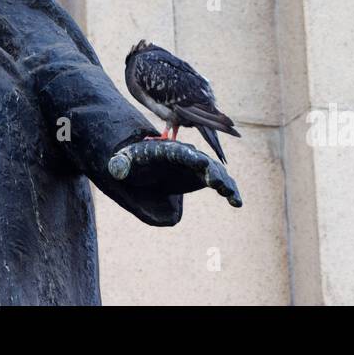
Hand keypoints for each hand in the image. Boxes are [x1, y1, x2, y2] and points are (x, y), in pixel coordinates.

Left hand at [107, 139, 242, 207]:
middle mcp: (189, 156)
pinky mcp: (205, 177)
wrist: (147, 162)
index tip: (201, 163)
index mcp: (170, 151)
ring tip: (232, 197)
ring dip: (225, 183)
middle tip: (218, 183)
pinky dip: (231, 191)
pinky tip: (238, 203)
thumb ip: (122, 163)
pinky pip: (222, 183)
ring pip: (216, 173)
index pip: (181, 153)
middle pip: (203, 163)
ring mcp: (199, 167)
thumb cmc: (135, 159)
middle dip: (212, 172)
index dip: (191, 158)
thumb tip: (116, 168)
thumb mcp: (125, 160)